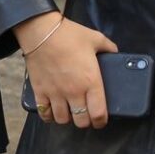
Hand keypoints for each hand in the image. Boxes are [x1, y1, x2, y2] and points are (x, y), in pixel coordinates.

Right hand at [16, 12, 117, 128]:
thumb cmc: (69, 34)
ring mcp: (55, 93)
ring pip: (62, 120)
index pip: (98, 114)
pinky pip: (44, 113)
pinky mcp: (40, 91)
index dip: (101, 121)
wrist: (42, 32)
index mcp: (91, 81)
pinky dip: (49, 115)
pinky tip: (52, 110)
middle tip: (85, 114)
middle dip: (85, 121)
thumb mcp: (96, 38)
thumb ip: (108, 48)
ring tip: (69, 111)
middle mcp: (74, 91)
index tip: (101, 120)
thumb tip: (114, 53)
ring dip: (67, 118)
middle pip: (81, 121)